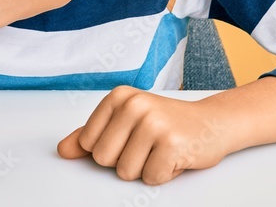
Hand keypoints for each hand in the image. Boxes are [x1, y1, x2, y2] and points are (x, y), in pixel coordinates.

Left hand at [57, 86, 231, 184]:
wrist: (212, 123)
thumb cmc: (167, 123)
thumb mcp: (126, 122)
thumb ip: (91, 135)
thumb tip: (63, 150)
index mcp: (119, 96)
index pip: (89, 143)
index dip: (110, 149)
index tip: (131, 137)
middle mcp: (135, 104)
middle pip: (103, 159)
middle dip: (125, 161)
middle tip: (147, 146)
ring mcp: (154, 122)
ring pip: (125, 172)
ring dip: (145, 169)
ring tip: (160, 150)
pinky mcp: (172, 143)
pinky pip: (150, 178)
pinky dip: (163, 174)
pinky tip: (174, 157)